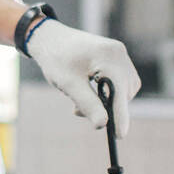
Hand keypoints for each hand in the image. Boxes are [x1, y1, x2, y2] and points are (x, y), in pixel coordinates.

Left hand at [25, 18, 141, 137]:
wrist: (48, 38)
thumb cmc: (56, 59)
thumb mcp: (68, 84)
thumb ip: (87, 104)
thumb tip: (103, 124)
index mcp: (108, 57)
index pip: (120, 92)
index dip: (120, 115)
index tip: (119, 136)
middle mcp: (119, 53)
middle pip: (124, 92)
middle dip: (107, 106)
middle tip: (77, 111)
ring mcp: (119, 54)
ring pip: (124, 89)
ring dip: (106, 100)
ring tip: (78, 100)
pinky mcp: (116, 58)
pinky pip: (120, 82)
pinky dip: (107, 92)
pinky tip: (87, 90)